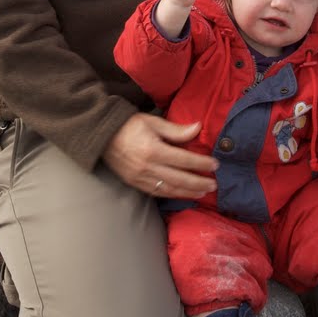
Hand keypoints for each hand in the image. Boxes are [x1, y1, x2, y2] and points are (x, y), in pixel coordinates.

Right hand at [101, 112, 217, 198]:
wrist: (102, 135)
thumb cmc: (129, 125)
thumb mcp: (153, 122)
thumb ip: (176, 130)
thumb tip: (198, 128)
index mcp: (154, 149)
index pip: (184, 160)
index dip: (201, 163)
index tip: (215, 165)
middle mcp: (148, 167)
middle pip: (179, 179)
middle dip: (199, 183)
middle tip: (214, 184)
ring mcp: (140, 178)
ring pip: (169, 190)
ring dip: (188, 192)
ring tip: (202, 193)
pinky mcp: (134, 183)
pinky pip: (157, 192)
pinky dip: (172, 194)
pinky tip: (182, 194)